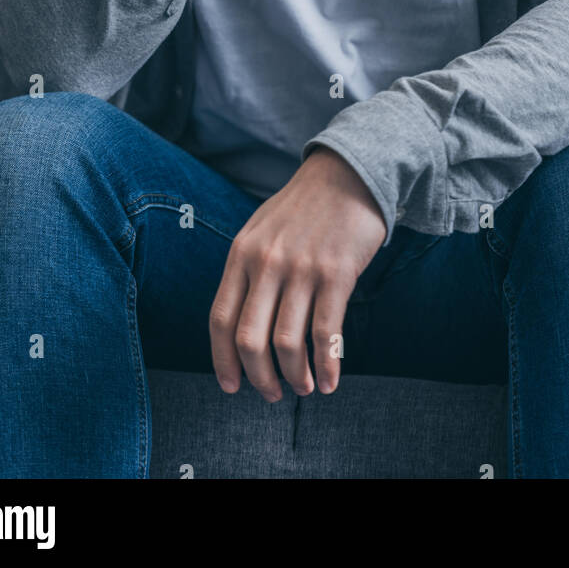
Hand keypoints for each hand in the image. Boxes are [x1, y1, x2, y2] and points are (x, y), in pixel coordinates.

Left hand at [209, 146, 386, 400]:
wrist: (348, 172)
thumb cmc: (303, 206)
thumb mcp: (261, 230)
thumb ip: (247, 270)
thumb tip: (240, 325)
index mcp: (241, 253)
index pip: (220, 319)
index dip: (223, 361)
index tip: (232, 386)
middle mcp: (266, 263)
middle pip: (249, 339)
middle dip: (259, 378)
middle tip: (271, 394)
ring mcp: (301, 269)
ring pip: (287, 343)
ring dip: (295, 377)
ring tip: (305, 388)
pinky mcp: (336, 274)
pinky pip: (326, 334)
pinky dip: (327, 365)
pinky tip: (331, 380)